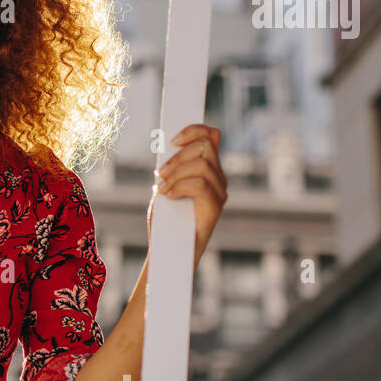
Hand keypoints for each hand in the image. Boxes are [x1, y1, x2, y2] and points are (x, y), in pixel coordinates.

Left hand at [147, 124, 226, 263]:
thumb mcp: (165, 186)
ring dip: (175, 174)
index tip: (171, 139)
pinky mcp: (216, 206)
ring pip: (201, 164)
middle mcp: (218, 178)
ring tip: (162, 188)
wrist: (170, 251)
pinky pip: (200, 184)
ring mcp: (220, 192)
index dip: (194, 129)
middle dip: (177, 156)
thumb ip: (171, 168)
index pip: (212, 136)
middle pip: (205, 146)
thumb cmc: (166, 220)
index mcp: (208, 169)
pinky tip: (168, 195)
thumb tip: (168, 149)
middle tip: (160, 173)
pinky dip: (179, 186)